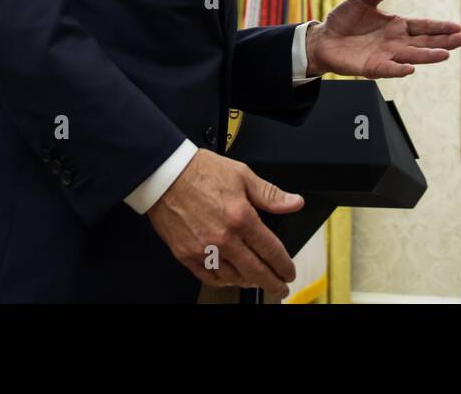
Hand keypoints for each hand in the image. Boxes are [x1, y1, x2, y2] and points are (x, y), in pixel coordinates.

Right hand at [147, 148, 301, 298]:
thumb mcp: (242, 175)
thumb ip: (270, 194)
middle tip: (280, 289)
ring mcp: (203, 249)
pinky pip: (208, 277)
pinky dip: (223, 281)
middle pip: (255, 271)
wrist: (165, 174)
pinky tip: (230, 279)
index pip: (270, 250)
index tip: (289, 272)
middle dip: (272, 283)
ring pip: (232, 277)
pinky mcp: (185, 254)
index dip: (283, 265)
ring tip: (257, 281)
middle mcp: (223, 238)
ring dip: (248, 282)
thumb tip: (295, 203)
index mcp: (241, 217)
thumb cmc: (201, 171)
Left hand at [306, 0, 460, 77]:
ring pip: (411, 56)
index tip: (458, 27)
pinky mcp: (372, 67)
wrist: (323, 38)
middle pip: (424, 42)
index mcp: (397, 25)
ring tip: (445, 54)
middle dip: (444, 41)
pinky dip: (398, 69)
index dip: (440, 27)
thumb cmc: (344, 19)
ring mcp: (386, 55)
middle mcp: (396, 42)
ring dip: (428, 55)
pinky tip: (410, 68)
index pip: (423, 26)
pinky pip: (387, 69)